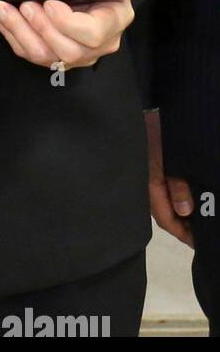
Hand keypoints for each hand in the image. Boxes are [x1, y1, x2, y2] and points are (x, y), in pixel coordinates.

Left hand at [0, 0, 132, 70]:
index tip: (50, 3)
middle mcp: (99, 43)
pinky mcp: (53, 56)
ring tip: (0, 8)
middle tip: (24, 4)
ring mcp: (77, 54)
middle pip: (68, 50)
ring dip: (17, 29)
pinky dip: (9, 31)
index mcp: (115, 19)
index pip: (93, 33)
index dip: (67, 23)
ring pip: (44, 55)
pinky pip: (27, 50)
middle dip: (40, 27)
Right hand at [146, 108, 193, 246]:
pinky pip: (167, 191)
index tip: (200, 243)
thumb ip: (176, 185)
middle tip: (203, 236)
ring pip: (167, 203)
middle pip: (165, 214)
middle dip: (183, 227)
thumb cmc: (160, 134)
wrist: (152, 108)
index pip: (165, 218)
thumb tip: (185, 212)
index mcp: (151, 184)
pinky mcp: (158, 168)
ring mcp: (153, 175)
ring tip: (201, 220)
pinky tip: (191, 201)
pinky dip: (180, 200)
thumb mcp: (171, 159)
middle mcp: (150, 183)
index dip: (182, 233)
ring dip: (183, 214)